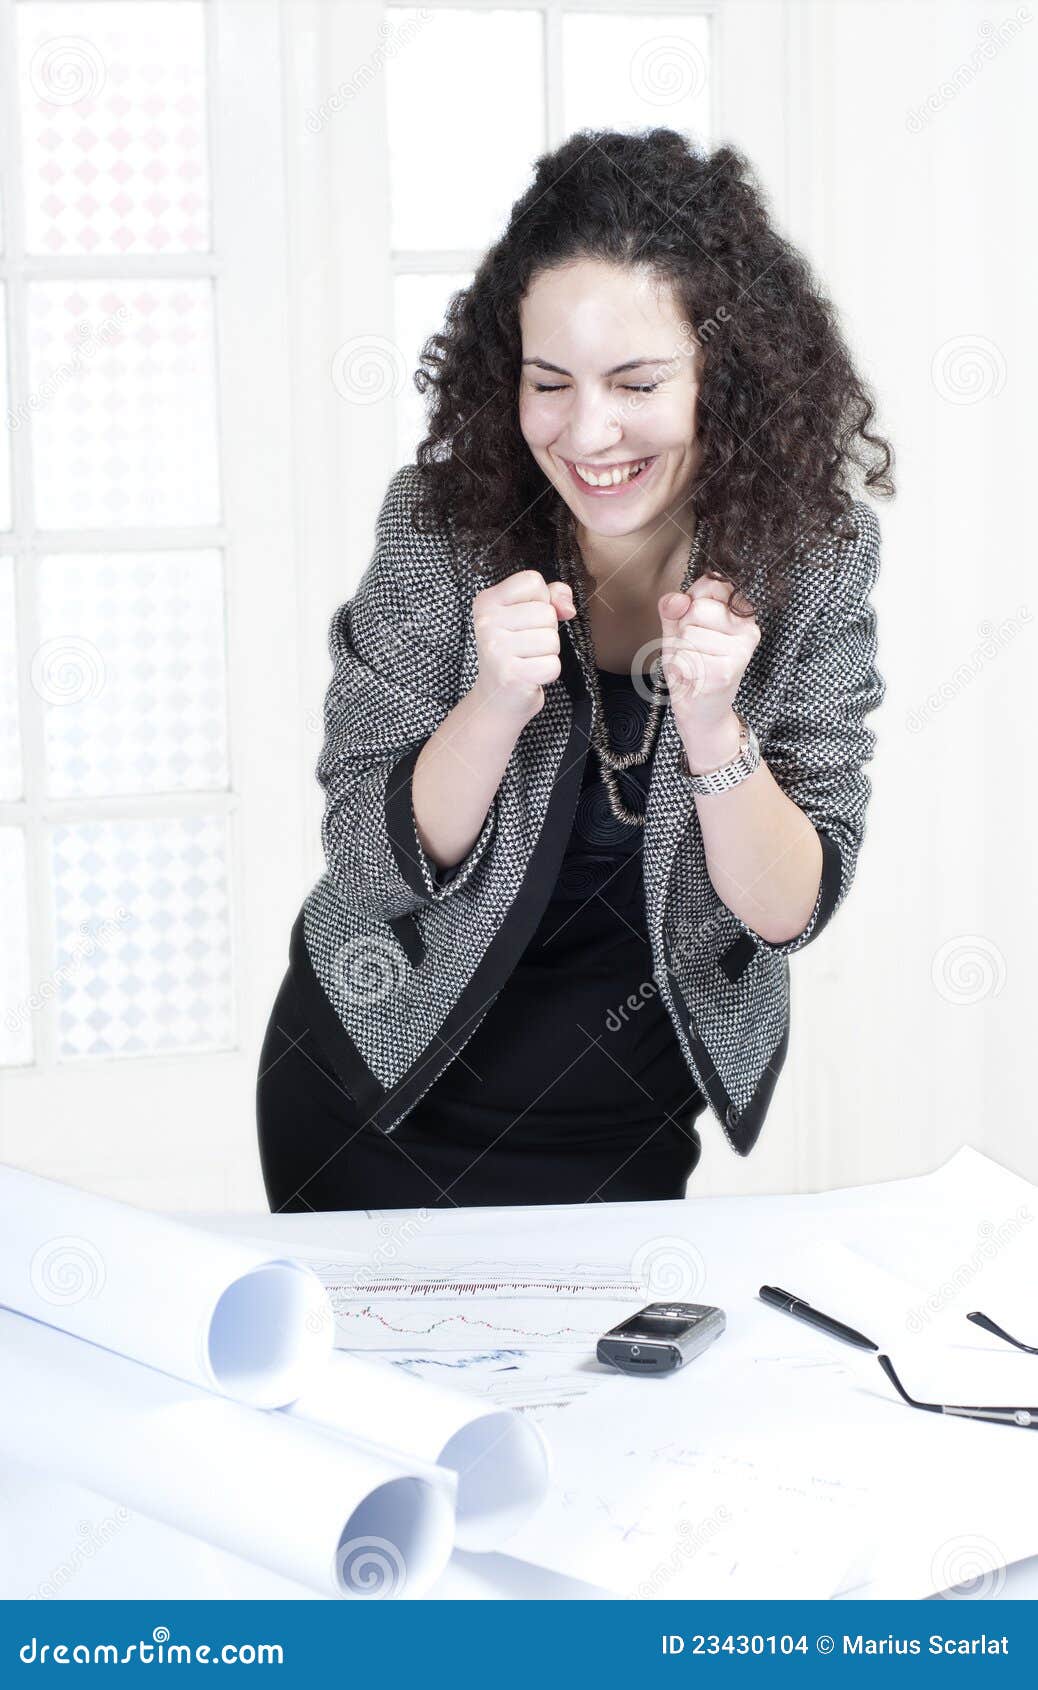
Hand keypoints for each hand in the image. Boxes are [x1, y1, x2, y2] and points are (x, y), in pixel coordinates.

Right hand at [470, 569, 575, 722]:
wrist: (497, 696)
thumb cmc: (516, 650)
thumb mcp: (528, 613)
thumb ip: (552, 596)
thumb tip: (568, 608)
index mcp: (487, 601)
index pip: (532, 581)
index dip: (541, 599)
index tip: (525, 617)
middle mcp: (486, 622)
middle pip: (546, 612)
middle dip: (546, 630)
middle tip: (526, 644)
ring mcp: (496, 649)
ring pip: (552, 639)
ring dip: (548, 652)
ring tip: (528, 658)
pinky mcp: (510, 674)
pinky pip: (552, 665)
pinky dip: (548, 672)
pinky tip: (531, 673)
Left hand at [658, 572, 760, 737]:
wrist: (699, 710)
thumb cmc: (691, 666)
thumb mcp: (677, 630)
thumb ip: (673, 608)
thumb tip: (678, 599)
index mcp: (740, 613)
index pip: (711, 583)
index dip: (690, 602)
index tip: (695, 623)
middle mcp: (748, 628)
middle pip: (697, 608)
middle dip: (683, 630)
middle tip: (694, 650)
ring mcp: (740, 650)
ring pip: (689, 633)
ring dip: (681, 652)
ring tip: (694, 665)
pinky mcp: (727, 671)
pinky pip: (687, 657)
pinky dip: (681, 669)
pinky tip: (695, 678)